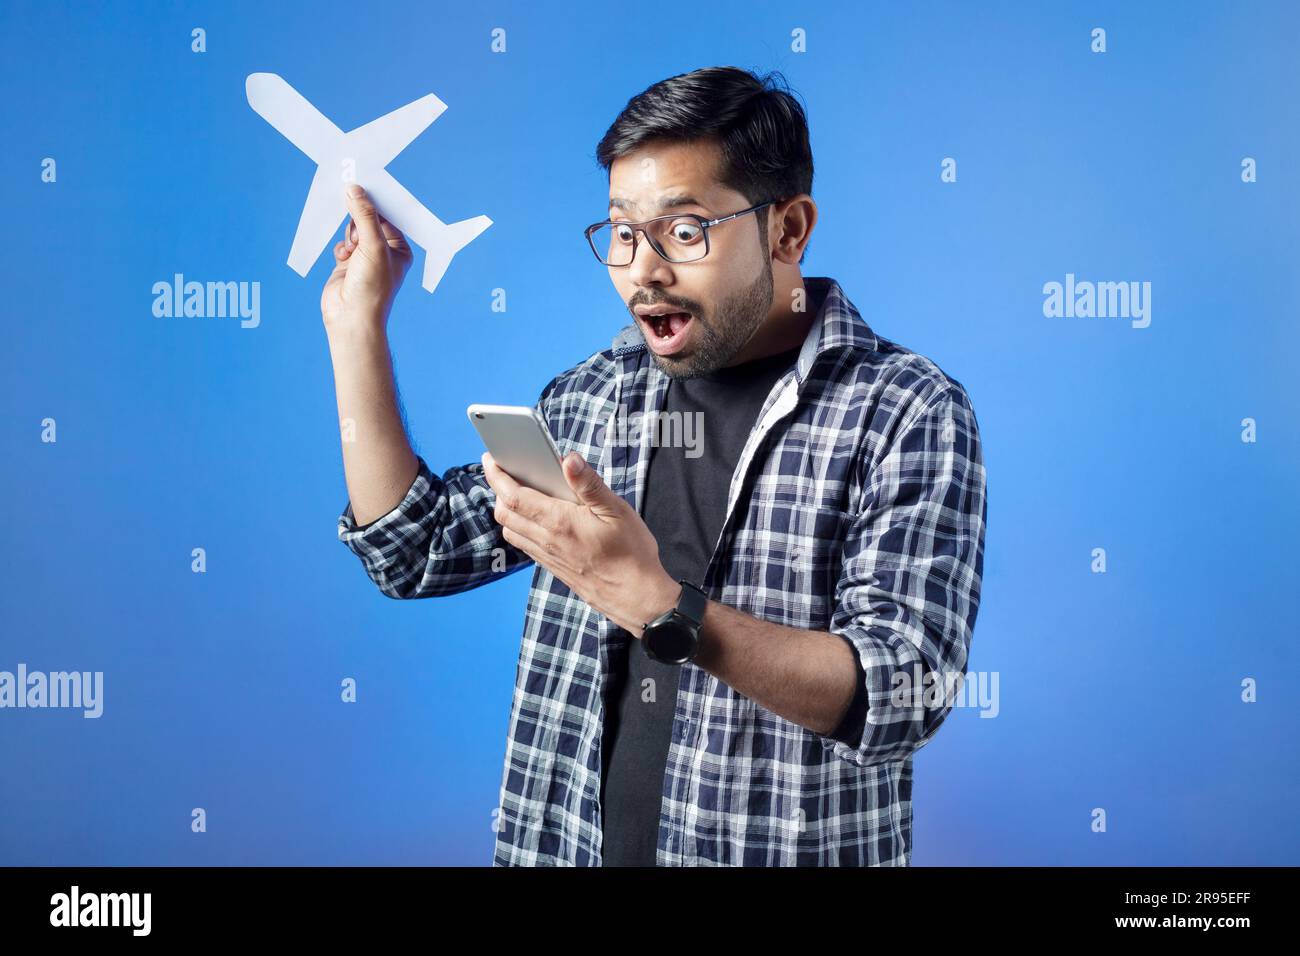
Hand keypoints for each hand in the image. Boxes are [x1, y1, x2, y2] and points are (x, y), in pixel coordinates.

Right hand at [321, 184, 413, 332]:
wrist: (350, 318)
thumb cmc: (371, 287)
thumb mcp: (372, 245)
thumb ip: (364, 216)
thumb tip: (354, 189)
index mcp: (400, 248)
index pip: (388, 217)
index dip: (375, 203)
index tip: (362, 184)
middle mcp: (384, 252)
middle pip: (368, 220)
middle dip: (359, 221)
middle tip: (354, 220)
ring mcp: (365, 257)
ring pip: (352, 230)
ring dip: (349, 236)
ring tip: (352, 249)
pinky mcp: (347, 263)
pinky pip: (342, 243)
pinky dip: (340, 247)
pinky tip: (343, 258)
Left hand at [481, 449, 679, 635]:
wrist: (636, 597)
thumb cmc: (631, 553)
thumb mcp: (617, 511)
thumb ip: (589, 484)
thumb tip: (568, 459)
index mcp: (559, 522)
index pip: (513, 496)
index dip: (497, 475)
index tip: (491, 458)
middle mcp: (547, 540)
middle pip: (504, 513)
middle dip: (497, 489)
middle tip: (504, 470)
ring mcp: (548, 556)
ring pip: (510, 531)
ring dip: (506, 510)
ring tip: (517, 491)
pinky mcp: (553, 567)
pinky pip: (524, 545)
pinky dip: (518, 527)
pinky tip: (534, 518)